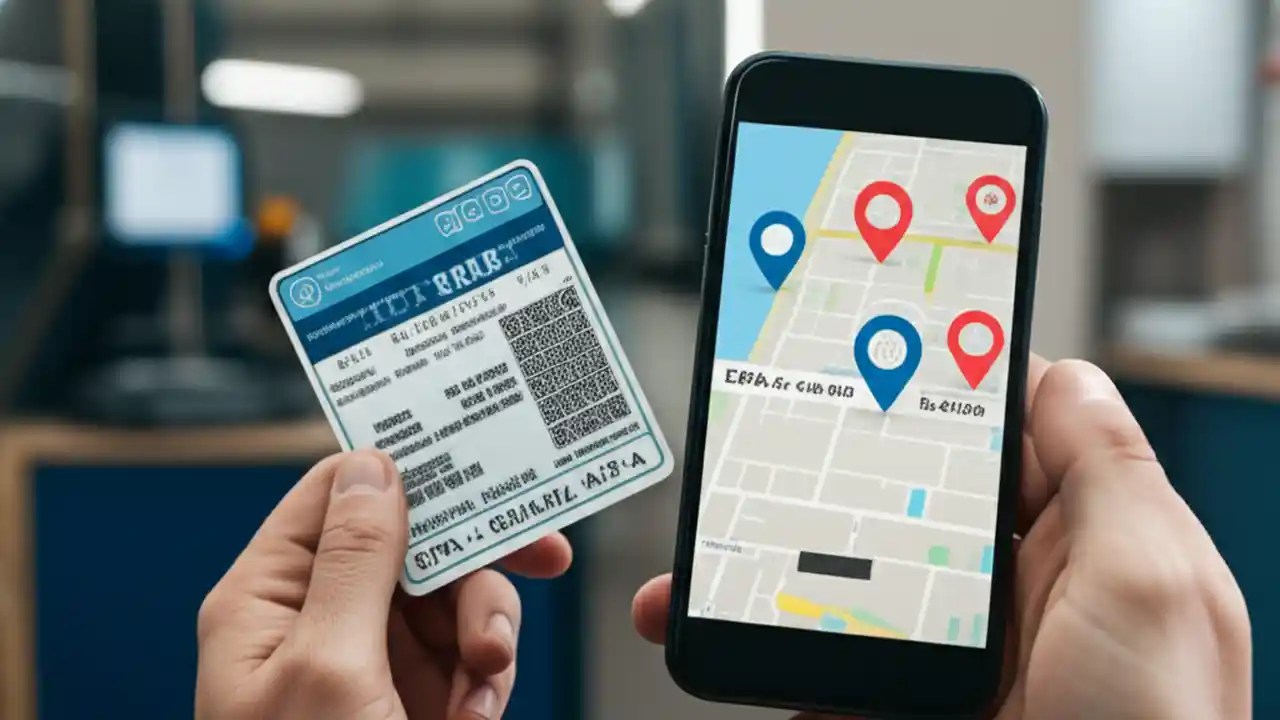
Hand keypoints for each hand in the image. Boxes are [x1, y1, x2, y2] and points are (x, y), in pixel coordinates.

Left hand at [196, 451, 572, 719]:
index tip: (479, 460)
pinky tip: (475, 715)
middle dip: (472, 567)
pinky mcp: (405, 699)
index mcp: (268, 598)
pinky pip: (464, 656)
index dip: (407, 469)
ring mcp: (363, 661)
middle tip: (542, 559)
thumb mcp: (330, 669)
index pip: (336, 492)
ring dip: (484, 635)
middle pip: (413, 544)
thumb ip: (354, 561)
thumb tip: (372, 468)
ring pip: (450, 600)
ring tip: (483, 686)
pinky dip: (484, 681)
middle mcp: (314, 618)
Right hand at [633, 358, 1251, 718]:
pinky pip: (820, 657)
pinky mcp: (897, 703)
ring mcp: (952, 652)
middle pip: (909, 497)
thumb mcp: (1151, 588)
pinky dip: (762, 644)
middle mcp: (1017, 591)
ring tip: (713, 544)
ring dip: (773, 556)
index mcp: (1087, 544)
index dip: (948, 384)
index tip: (878, 342)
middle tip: (765, 441)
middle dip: (833, 468)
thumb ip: (1113, 472)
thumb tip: (1071, 374)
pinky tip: (719, 628)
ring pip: (850, 578)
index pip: (1011, 435)